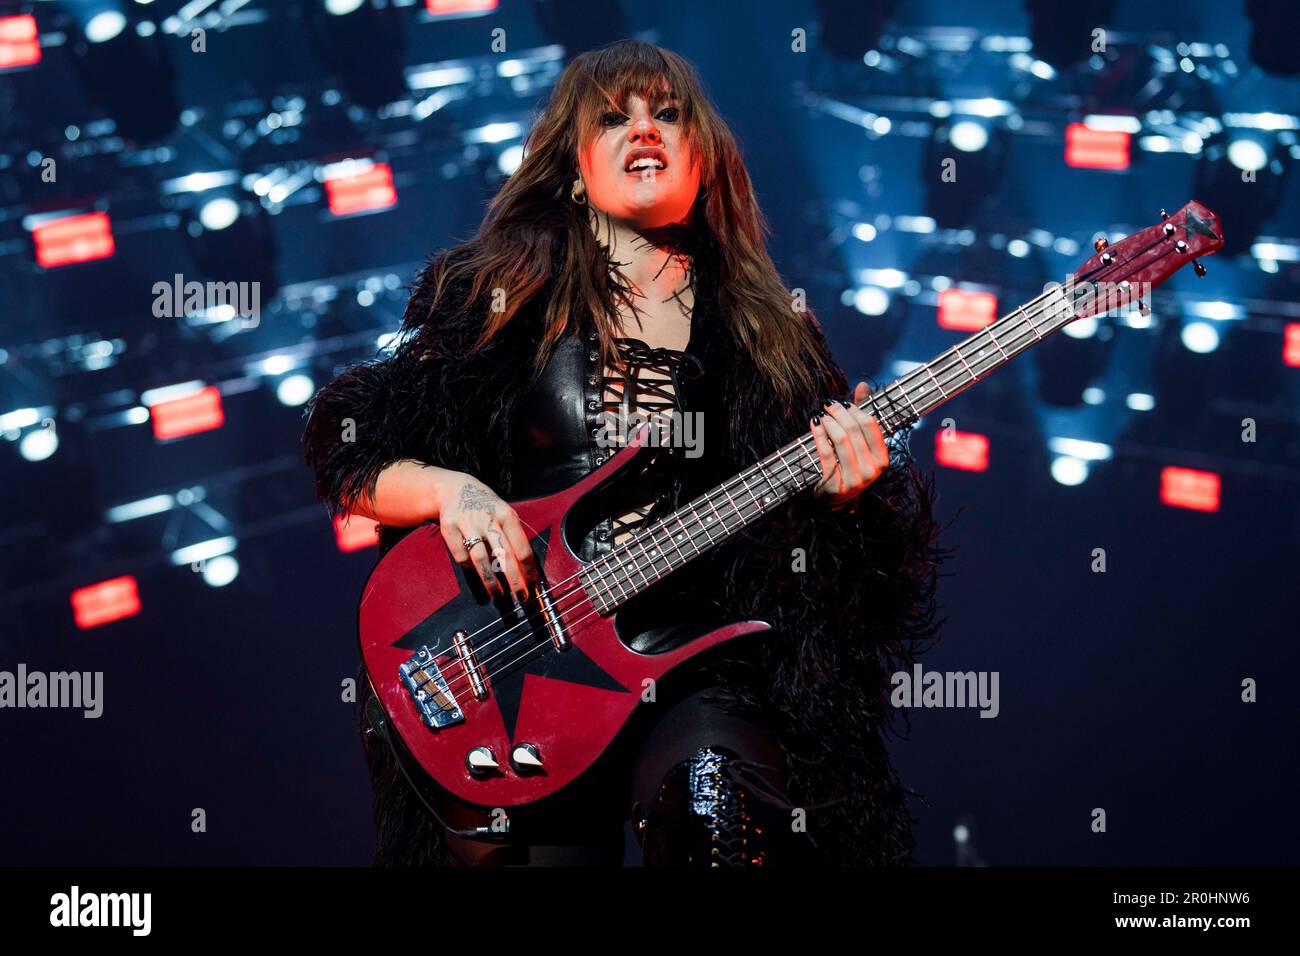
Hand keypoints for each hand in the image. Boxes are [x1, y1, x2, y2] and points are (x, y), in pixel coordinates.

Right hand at [434, 472, 538, 602]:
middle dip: (514, 580)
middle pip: (504, 556)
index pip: (522, 547)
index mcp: (507, 515)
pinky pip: (461, 556)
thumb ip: (514, 537)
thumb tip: (525, 569)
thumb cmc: (486, 507)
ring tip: (497, 593)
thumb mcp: (504, 514)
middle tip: (521, 597)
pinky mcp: (449, 528)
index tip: (532, 584)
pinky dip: (468, 566)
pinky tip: (474, 567)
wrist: (455, 489)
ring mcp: (467, 523)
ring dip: (490, 580)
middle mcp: (488, 518)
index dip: (528, 570)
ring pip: (481, 559)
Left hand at [809, 381, 888, 512]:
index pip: (870, 425)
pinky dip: (818, 435)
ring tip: (821, 414)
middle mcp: (872, 470)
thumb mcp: (860, 442)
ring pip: (840, 439)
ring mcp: (854, 479)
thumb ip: (863, 413)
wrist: (836, 499)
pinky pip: (825, 453)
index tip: (843, 403)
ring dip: (828, 422)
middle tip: (828, 404)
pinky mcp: (835, 484)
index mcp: (882, 458)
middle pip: (854, 429)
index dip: (856, 409)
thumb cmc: (850, 464)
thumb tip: (863, 384)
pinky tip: (814, 424)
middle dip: (839, 412)